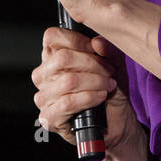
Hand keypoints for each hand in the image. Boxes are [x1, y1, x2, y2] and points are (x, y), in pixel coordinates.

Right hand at [31, 28, 136, 154]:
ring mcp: (44, 97)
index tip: (96, 49)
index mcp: (53, 57)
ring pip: (68, 81)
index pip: (52, 37)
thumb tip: (98, 42)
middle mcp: (44, 75)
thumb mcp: (115, 65)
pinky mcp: (49, 118)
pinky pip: (68, 102)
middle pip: (61, 58)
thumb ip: (108, 50)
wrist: (117, 122)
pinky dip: (88, 98)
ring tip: (108, 85)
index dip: (77, 40)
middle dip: (92, 64)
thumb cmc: (110, 90)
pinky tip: (100, 97)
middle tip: (108, 71)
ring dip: (94, 82)